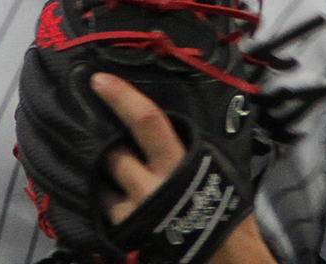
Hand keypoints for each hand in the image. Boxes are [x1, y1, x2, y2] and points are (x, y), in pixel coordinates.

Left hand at [92, 74, 277, 263]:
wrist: (223, 259)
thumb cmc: (226, 211)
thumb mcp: (215, 167)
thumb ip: (190, 143)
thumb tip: (167, 119)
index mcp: (176, 164)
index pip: (146, 121)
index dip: (122, 98)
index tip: (99, 80)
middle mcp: (149, 186)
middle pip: (112, 151)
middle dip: (110, 141)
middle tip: (113, 136)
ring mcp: (132, 211)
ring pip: (99, 179)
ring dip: (104, 171)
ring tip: (117, 169)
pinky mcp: (123, 232)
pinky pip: (102, 205)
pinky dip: (105, 194)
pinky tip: (113, 192)